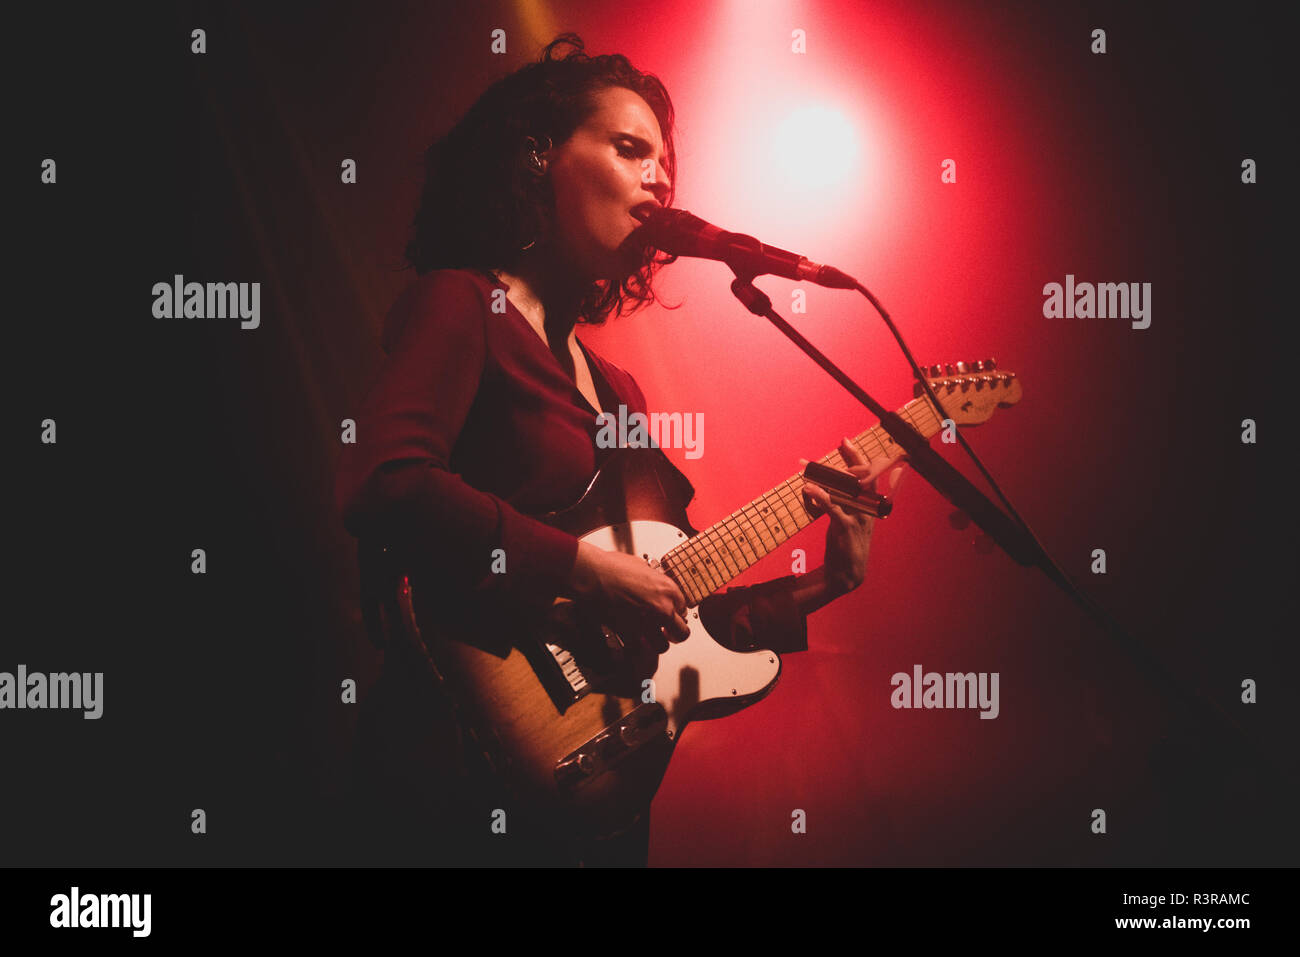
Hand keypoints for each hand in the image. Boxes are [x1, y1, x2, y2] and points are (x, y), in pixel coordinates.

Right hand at [570, 542, 689, 654]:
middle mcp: (662, 608)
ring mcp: (646, 623)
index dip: (675, 612)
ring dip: (656, 643)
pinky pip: (638, 649)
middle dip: (674, 633)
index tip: (669, 614)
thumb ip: (653, 580)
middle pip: (681, 632)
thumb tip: (653, 584)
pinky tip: (631, 640)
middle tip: (668, 633)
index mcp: (667, 589)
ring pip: (662, 646)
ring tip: (649, 639)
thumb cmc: (611, 566)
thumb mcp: (641, 566)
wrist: (592, 574)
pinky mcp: (629, 634)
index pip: (683, 608)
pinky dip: (634, 646)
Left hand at [801, 437, 907, 595]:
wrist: (847, 574)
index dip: (857, 457)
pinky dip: (821, 496)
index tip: (845, 441)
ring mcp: (858, 518)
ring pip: (847, 490)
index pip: (868, 475)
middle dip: (849, 459)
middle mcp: (867, 509)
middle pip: (861, 477)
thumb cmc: (846, 544)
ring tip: (811, 467)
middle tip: (836, 445)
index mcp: (870, 506)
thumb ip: (843, 502)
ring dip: (828, 476)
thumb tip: (824, 483)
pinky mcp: (845, 528)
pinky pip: (833, 507)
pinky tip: (808, 488)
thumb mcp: (848, 520)